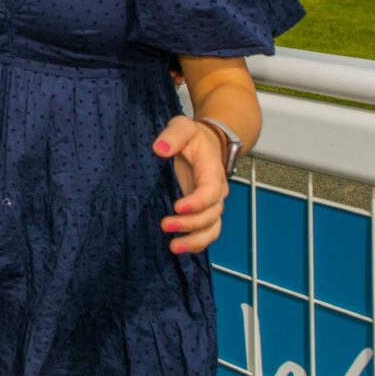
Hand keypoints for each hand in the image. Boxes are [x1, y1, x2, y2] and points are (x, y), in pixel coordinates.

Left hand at [153, 115, 228, 254]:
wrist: (205, 143)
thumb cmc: (193, 137)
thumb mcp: (182, 127)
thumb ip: (173, 136)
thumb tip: (159, 149)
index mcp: (212, 171)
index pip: (211, 191)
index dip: (197, 202)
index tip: (177, 207)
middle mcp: (215, 191)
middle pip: (211, 215)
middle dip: (190, 224)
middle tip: (165, 225)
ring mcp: (209, 204)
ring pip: (211, 229)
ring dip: (195, 241)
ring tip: (173, 247)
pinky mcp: (201, 212)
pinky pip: (205, 232)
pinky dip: (196, 243)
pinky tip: (178, 248)